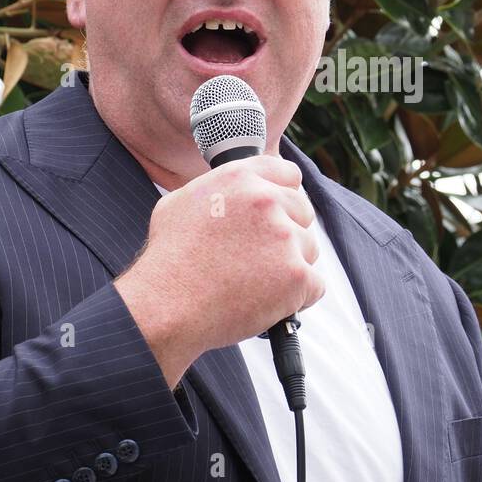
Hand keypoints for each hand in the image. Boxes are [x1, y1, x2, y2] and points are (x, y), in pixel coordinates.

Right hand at [114, 155, 324, 388]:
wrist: (166, 307)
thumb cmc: (168, 260)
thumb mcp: (182, 203)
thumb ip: (218, 188)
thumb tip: (236, 190)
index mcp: (240, 178)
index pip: (288, 174)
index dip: (284, 196)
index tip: (278, 213)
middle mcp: (265, 200)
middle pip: (303, 212)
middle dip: (288, 234)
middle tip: (259, 258)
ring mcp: (284, 237)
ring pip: (309, 250)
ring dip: (290, 267)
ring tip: (255, 284)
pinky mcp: (296, 274)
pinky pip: (314, 285)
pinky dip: (297, 298)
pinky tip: (269, 303)